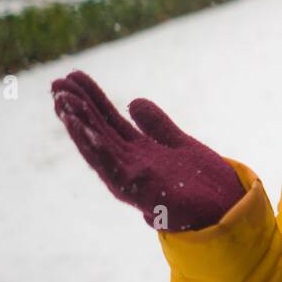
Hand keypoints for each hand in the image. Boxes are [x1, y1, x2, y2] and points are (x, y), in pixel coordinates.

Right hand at [51, 70, 246, 230]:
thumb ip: (156, 125)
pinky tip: (85, 131)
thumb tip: (133, 102)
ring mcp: (132, 178)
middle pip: (97, 131)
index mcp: (137, 151)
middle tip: (55, 83)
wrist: (226, 206)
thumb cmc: (203, 182)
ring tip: (63, 103)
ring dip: (79, 126)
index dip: (91, 98)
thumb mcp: (178, 142)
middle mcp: (129, 164)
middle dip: (76, 108)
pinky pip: (113, 169)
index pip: (108, 119)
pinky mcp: (140, 190)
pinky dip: (97, 150)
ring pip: (98, 149)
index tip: (73, 74)